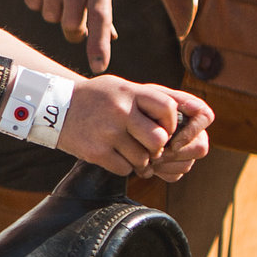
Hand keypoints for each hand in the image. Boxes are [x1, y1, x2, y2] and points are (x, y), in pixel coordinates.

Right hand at [22, 0, 114, 70]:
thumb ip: (104, 3)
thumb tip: (110, 39)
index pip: (101, 17)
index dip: (99, 44)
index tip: (98, 66)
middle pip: (70, 24)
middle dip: (73, 28)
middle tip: (75, 16)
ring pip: (50, 16)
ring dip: (55, 11)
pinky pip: (33, 3)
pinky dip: (39, 0)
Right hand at [57, 77, 213, 181]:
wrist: (57, 108)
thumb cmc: (100, 97)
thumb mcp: (126, 87)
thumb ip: (158, 97)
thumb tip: (200, 109)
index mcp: (131, 92)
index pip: (168, 108)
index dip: (173, 123)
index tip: (166, 128)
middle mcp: (120, 111)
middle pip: (158, 140)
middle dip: (159, 148)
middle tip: (151, 146)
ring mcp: (108, 132)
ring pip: (143, 159)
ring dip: (142, 160)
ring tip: (131, 150)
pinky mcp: (96, 152)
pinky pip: (125, 169)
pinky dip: (125, 166)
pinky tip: (116, 155)